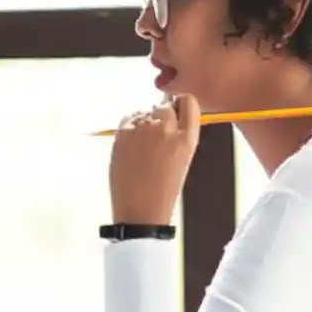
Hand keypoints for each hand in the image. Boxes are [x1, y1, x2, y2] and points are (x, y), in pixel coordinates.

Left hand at [109, 94, 201, 224]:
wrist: (140, 210)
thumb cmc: (161, 190)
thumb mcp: (182, 159)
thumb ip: (178, 135)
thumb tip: (168, 116)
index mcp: (187, 138)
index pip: (188, 101)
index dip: (180, 105)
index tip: (175, 111)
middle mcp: (167, 129)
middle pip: (165, 105)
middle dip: (161, 114)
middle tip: (155, 134)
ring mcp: (144, 129)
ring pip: (145, 111)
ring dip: (144, 121)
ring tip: (142, 147)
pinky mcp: (124, 133)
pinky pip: (128, 118)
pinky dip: (129, 126)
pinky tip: (131, 144)